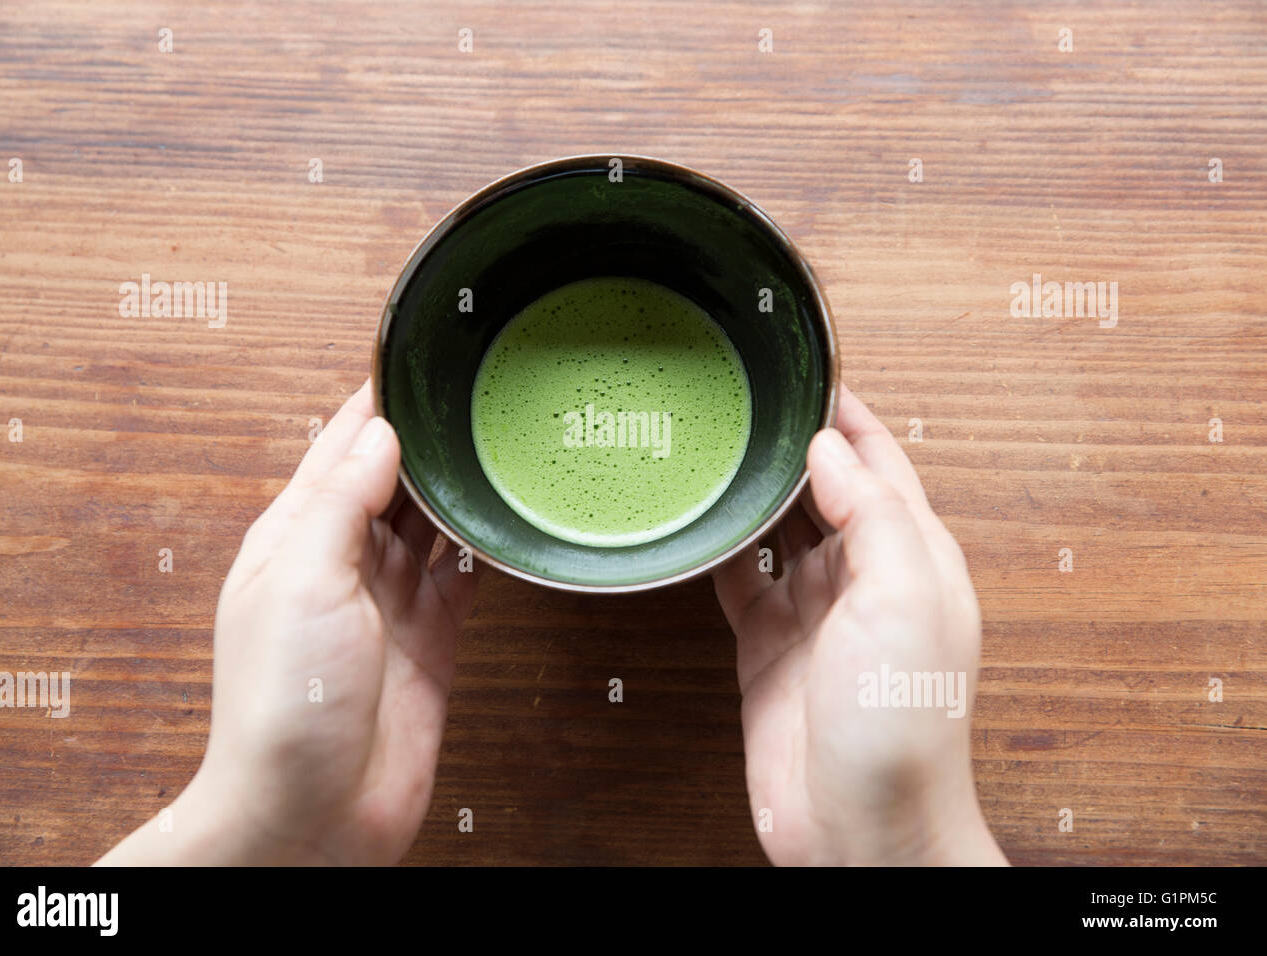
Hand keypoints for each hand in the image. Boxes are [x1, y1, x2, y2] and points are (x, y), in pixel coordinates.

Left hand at [100, 381, 479, 864]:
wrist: (311, 814)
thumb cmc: (281, 705)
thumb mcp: (302, 578)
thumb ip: (340, 500)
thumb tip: (380, 432)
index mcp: (297, 536)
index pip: (341, 445)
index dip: (379, 401)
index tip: (418, 355)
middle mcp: (344, 562)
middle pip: (394, 477)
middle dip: (430, 435)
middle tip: (480, 388)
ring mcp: (391, 601)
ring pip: (433, 521)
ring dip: (460, 485)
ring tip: (502, 438)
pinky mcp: (433, 639)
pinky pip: (465, 576)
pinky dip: (484, 545)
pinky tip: (504, 517)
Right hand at [713, 385, 1004, 865]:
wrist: (858, 829)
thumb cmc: (900, 726)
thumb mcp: (903, 599)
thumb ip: (872, 513)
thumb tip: (830, 448)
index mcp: (911, 555)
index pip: (879, 460)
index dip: (845, 412)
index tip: (805, 366)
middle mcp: (862, 577)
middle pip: (824, 486)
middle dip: (791, 440)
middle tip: (743, 392)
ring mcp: (813, 612)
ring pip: (779, 526)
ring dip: (754, 487)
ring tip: (715, 440)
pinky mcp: (768, 646)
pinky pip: (740, 579)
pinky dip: (721, 546)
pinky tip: (700, 518)